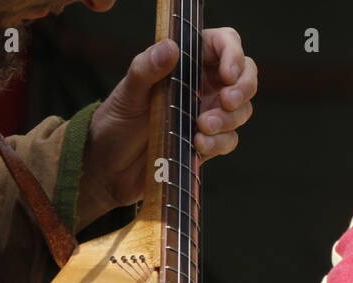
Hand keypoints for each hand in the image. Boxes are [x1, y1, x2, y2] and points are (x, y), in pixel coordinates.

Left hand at [79, 27, 257, 222]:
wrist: (108, 168)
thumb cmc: (115, 124)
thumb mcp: (127, 94)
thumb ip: (146, 68)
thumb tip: (170, 47)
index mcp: (185, 63)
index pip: (223, 44)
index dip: (233, 55)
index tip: (227, 74)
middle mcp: (200, 86)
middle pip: (244, 77)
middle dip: (243, 88)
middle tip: (226, 101)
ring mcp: (206, 115)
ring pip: (240, 110)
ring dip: (229, 119)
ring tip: (201, 128)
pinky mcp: (206, 143)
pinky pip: (228, 140)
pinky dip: (219, 142)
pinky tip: (198, 144)